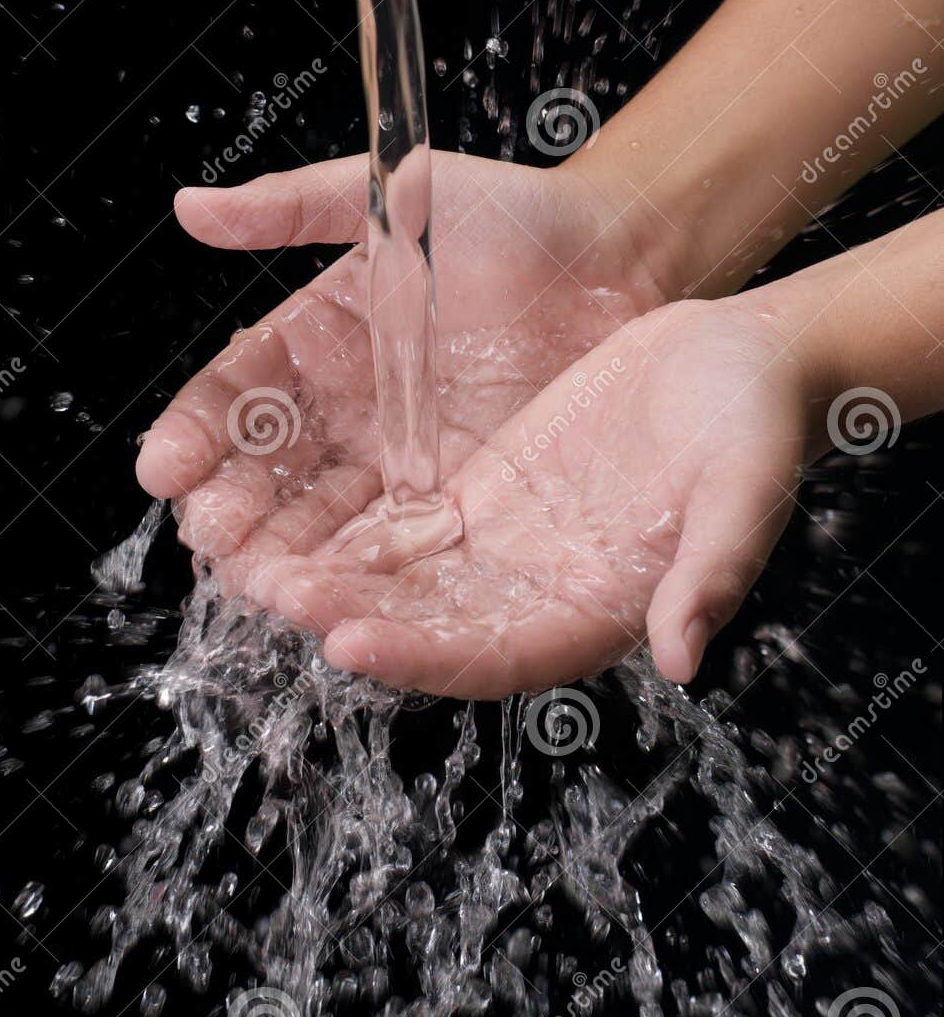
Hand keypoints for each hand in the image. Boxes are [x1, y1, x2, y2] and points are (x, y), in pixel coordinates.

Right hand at [136, 151, 674, 567]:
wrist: (620, 255)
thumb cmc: (511, 214)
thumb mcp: (398, 196)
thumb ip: (293, 208)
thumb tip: (191, 209)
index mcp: (317, 338)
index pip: (238, 392)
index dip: (198, 431)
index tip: (165, 468)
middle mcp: (348, 408)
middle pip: (269, 471)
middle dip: (234, 510)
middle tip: (214, 539)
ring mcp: (400, 457)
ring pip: (325, 519)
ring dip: (288, 556)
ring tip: (264, 583)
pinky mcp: (458, 496)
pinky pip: (401, 544)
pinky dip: (367, 574)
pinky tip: (338, 598)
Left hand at [229, 298, 808, 696]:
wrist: (739, 358)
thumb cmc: (755, 422)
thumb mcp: (744, 487)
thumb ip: (713, 570)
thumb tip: (683, 658)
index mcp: (601, 611)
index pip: (496, 658)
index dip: (423, 658)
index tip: (351, 644)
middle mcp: (541, 593)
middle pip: (431, 627)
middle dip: (352, 619)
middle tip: (276, 594)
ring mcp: (508, 545)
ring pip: (407, 579)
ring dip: (337, 577)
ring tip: (261, 560)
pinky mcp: (487, 493)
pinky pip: (408, 521)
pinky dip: (354, 525)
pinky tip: (296, 509)